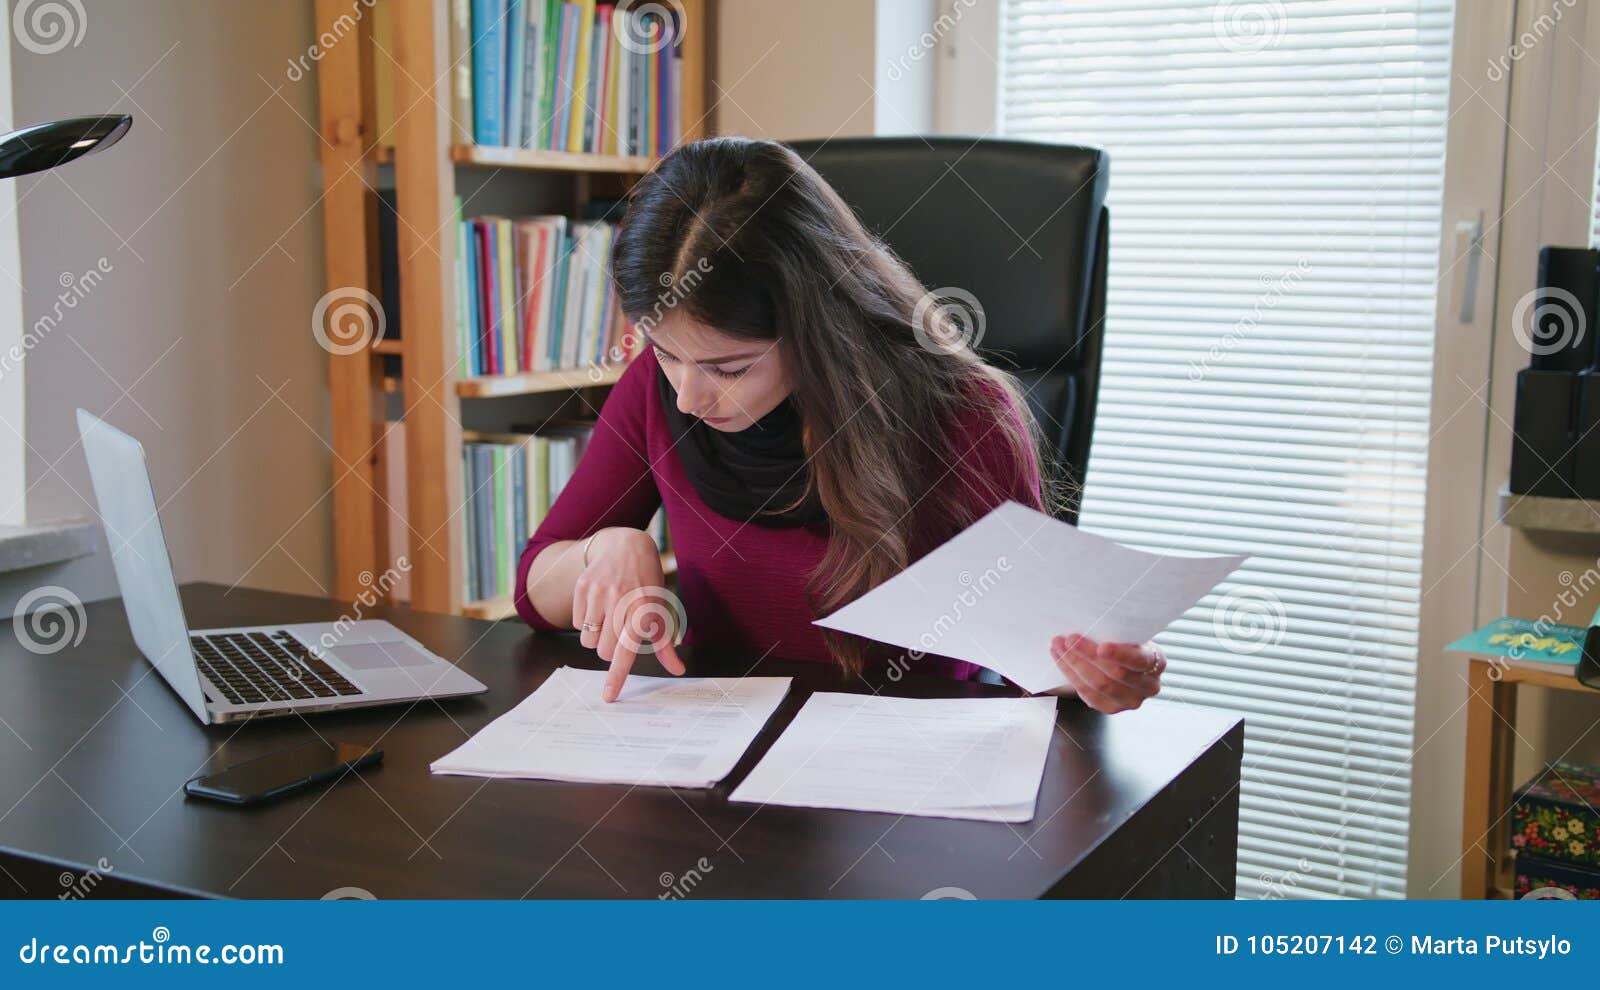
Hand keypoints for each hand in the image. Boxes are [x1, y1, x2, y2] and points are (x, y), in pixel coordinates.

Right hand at [571, 527, 685, 701]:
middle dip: (610, 650)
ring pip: (588, 640)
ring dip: (596, 637)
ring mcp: (599, 593)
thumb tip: (677, 670)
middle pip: (604, 651)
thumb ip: (665, 644)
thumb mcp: (661, 610)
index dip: (616, 676)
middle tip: (619, 633)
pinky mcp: (582, 587)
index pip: (626, 651)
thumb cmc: (647, 585)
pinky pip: (577, 623)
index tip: (608, 696)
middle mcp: (620, 602)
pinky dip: (586, 622)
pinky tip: (599, 605)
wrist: (626, 547)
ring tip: (608, 618)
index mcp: (643, 611)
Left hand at [1046, 634, 1163, 712]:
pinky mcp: (1111, 708)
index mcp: (1156, 662)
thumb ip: (1119, 632)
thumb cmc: (1125, 644)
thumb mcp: (1130, 635)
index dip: (1120, 654)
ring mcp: (1130, 700)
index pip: (1139, 660)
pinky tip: (1060, 659)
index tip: (1101, 647)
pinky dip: (1070, 674)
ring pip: (1098, 684)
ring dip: (1074, 663)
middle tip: (1069, 639)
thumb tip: (1090, 621)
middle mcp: (1147, 686)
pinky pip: (1087, 693)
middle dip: (1088, 655)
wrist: (1123, 664)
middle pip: (1115, 674)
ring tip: (1059, 646)